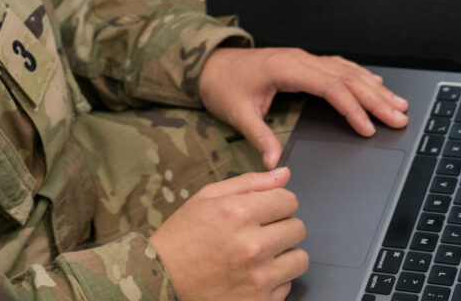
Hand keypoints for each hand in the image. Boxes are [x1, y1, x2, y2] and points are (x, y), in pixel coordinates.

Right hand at [149, 167, 306, 300]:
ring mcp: (258, 278)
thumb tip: (284, 174)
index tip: (267, 211)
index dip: (279, 203)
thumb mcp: (207, 198)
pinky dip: (274, 281)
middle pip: (298, 228)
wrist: (161, 280)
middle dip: (282, 227)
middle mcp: (253, 245)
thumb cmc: (182, 237)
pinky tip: (252, 276)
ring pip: (299, 259)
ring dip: (284, 255)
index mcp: (239, 213)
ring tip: (261, 256)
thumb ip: (249, 183)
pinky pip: (287, 286)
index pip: (289, 200)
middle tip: (261, 233)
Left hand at [198, 47, 408, 167]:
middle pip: (346, 77)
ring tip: (398, 104)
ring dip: (373, 88)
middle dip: (375, 98)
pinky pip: (338, 67)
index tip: (369, 128)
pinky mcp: (303, 63)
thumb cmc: (222, 85)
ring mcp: (303, 59)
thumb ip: (259, 137)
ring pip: (347, 71)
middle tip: (400, 117)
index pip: (330, 87)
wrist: (209, 63)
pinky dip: (360, 77)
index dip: (352, 108)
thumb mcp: (237, 113)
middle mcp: (300, 60)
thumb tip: (275, 164)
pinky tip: (375, 84)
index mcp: (287, 68)